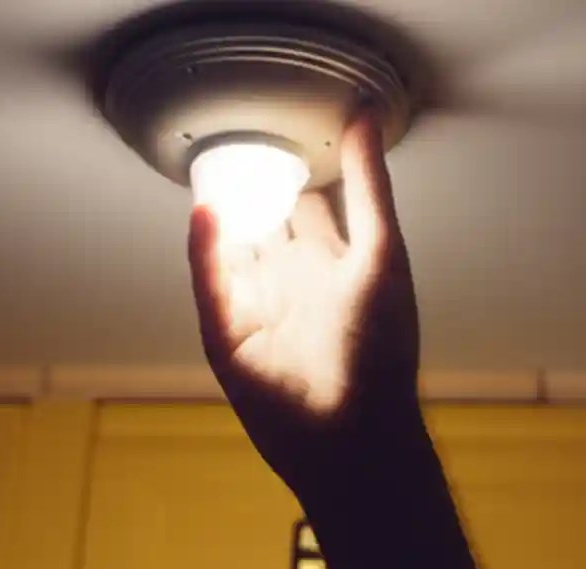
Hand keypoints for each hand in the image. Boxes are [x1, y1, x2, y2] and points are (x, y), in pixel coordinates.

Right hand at [187, 112, 424, 491]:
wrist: (352, 435)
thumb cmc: (379, 350)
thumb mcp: (381, 253)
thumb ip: (369, 186)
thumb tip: (367, 116)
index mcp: (333, 264)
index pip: (305, 205)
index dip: (294, 170)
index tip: (279, 128)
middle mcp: (293, 285)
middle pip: (262, 223)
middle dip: (248, 189)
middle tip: (231, 140)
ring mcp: (258, 310)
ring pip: (229, 250)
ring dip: (219, 215)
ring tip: (207, 166)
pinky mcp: (227, 337)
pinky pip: (209, 285)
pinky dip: (204, 250)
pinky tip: (205, 214)